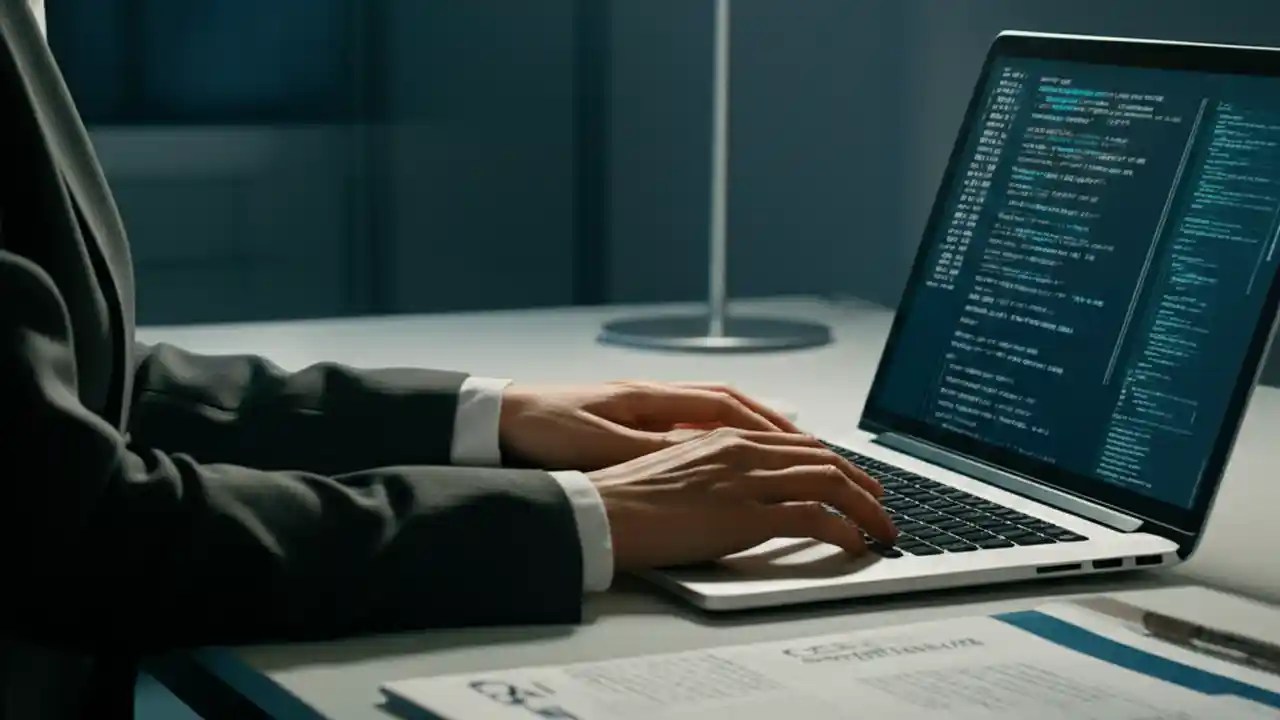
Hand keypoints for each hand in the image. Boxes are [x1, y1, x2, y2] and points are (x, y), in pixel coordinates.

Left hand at [499, 381, 801, 470]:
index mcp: (647, 397)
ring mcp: (637, 404)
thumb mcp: (598, 445)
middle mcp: (649, 395)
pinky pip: (684, 421)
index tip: (801, 443)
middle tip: (809, 445)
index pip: (723, 405)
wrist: (496, 417)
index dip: (766, 424)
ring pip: (707, 411)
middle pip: (726, 402)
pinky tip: (721, 452)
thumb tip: (699, 456)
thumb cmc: (540, 428)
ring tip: (778, 446)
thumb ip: (649, 450)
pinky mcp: (623, 418)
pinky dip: (713, 434)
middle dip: (770, 421)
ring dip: (746, 425)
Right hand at [586, 427, 893, 570]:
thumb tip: (734, 490)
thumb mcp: (675, 469)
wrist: (601, 511)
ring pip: (830, 483)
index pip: (798, 445)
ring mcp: (747, 480)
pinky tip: (854, 544)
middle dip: (861, 484)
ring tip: (881, 531)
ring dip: (865, 509)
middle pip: (823, 459)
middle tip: (880, 506)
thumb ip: (712, 471)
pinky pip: (814, 518)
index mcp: (726, 438)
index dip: (834, 463)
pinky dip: (844, 530)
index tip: (852, 480)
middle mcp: (743, 450)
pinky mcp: (747, 514)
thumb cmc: (625, 498)